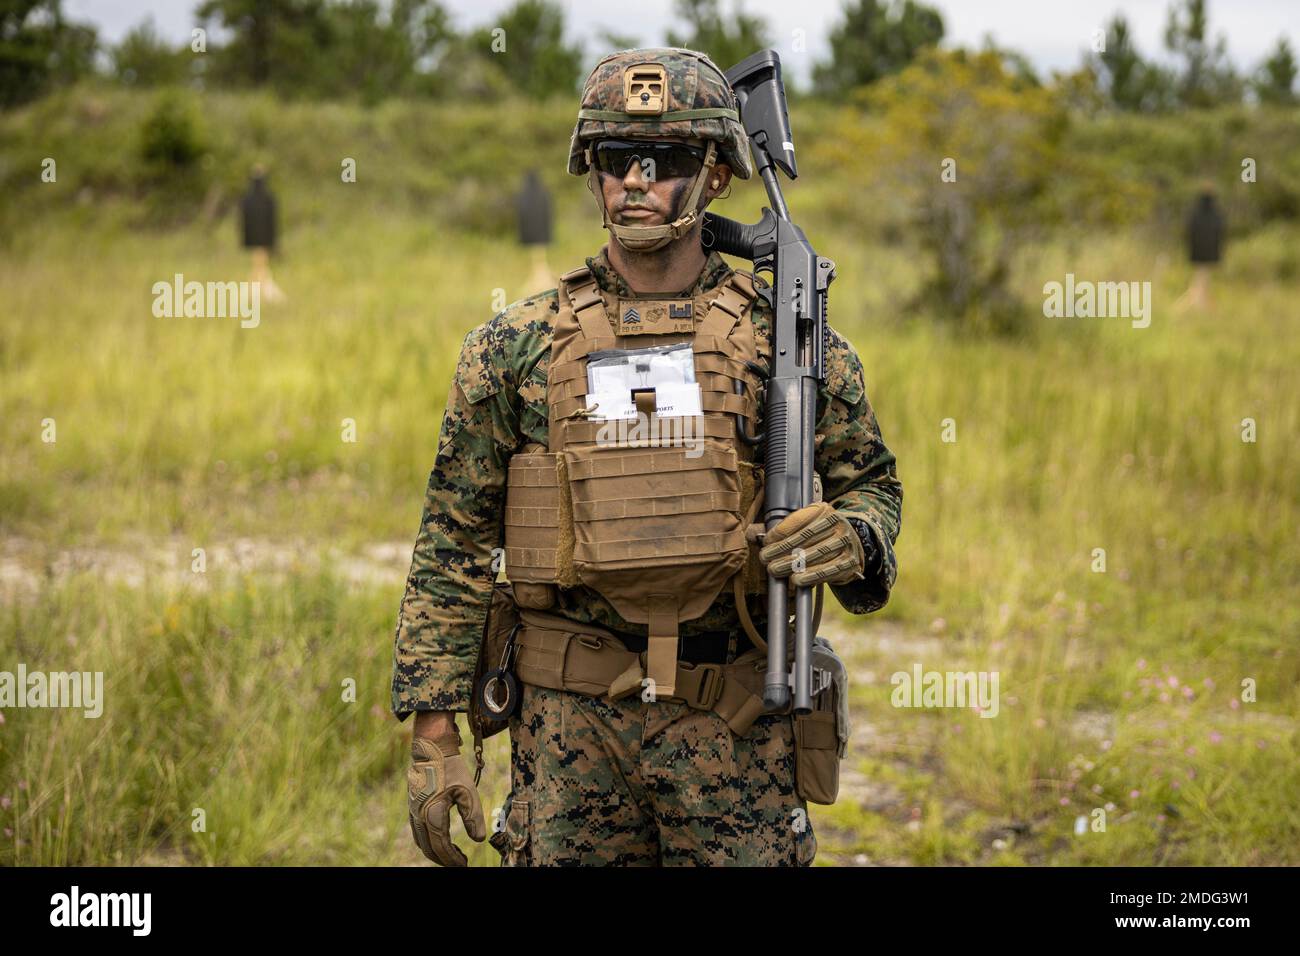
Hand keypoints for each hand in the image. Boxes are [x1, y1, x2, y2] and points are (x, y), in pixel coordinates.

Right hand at [407, 728, 486, 866]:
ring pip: (421, 842)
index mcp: (431, 815)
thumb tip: (479, 840)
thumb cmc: (451, 768)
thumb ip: (473, 816)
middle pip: (429, 849)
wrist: (430, 749)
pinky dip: (429, 841)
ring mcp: (412, 812)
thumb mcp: (467, 791)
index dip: (453, 860)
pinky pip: (418, 832)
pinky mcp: (412, 807)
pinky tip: (441, 840)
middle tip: (460, 863)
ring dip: (436, 852)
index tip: (464, 865)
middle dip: (444, 860)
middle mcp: (418, 817)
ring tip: (452, 855)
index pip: (441, 847)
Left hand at [759, 502, 864, 587]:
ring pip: (815, 554)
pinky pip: (829, 570)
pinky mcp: (850, 561)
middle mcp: (838, 523)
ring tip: (775, 570)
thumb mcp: (805, 525)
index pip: (798, 521)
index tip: (766, 543)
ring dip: (792, 564)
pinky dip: (812, 576)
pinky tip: (797, 579)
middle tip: (765, 560)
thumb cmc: (820, 536)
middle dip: (781, 550)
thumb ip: (782, 528)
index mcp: (824, 510)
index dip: (779, 533)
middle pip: (805, 538)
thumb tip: (752, 534)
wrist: (852, 547)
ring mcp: (846, 542)